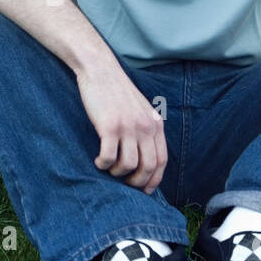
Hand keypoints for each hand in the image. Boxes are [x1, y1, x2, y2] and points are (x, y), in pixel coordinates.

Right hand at [75, 62, 166, 193]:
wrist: (100, 70)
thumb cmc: (116, 92)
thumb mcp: (140, 109)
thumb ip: (146, 129)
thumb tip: (145, 155)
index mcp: (155, 124)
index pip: (162, 161)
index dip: (153, 180)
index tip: (143, 190)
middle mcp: (145, 127)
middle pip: (147, 167)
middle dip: (136, 182)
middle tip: (123, 183)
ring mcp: (128, 127)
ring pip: (128, 165)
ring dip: (117, 173)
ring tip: (108, 168)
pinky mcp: (109, 126)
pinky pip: (109, 157)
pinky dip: (103, 164)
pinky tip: (98, 161)